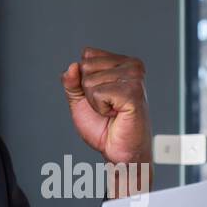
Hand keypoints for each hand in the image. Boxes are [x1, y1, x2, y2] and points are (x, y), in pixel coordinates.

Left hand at [62, 47, 152, 194]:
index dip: (84, 80)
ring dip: (96, 102)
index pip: (87, 55)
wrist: (119, 151)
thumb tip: (72, 66)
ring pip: (89, 80)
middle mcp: (132, 66)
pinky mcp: (133, 92)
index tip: (101, 96)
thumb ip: (72, 82)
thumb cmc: (105, 127)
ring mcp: (134, 78)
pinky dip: (101, 108)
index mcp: (122, 63)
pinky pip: (97, 93)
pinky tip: (116, 114)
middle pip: (86, 66)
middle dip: (88, 91)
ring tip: (112, 111)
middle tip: (107, 106)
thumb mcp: (81, 100)